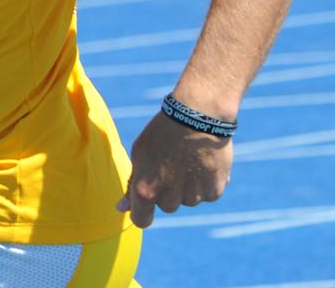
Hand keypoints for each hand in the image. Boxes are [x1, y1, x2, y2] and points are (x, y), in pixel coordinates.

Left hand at [116, 112, 232, 228]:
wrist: (197, 115)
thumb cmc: (162, 131)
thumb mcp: (140, 153)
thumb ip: (133, 183)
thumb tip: (121, 208)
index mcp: (145, 190)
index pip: (141, 220)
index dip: (142, 211)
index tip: (146, 202)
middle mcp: (168, 199)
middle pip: (167, 206)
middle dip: (168, 190)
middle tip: (172, 163)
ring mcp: (192, 197)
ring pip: (187, 199)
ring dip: (188, 185)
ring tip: (189, 158)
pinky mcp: (214, 192)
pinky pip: (206, 193)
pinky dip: (206, 181)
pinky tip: (204, 160)